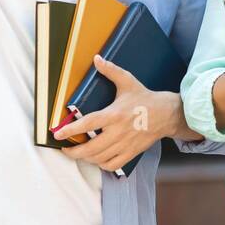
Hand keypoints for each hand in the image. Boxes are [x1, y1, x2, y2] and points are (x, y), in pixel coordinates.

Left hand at [52, 55, 176, 172]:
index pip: (89, 124)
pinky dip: (101, 164)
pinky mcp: (131, 153)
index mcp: (115, 114)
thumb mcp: (128, 81)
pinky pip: (112, 165)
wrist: (166, 114)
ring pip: (99, 158)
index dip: (71, 130)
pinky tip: (97, 159)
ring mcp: (125, 144)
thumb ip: (111, 71)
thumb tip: (97, 59)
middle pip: (91, 148)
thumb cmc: (144, 98)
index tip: (58, 134)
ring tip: (79, 153)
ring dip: (86, 158)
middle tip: (65, 148)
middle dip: (74, 151)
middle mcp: (118, 132)